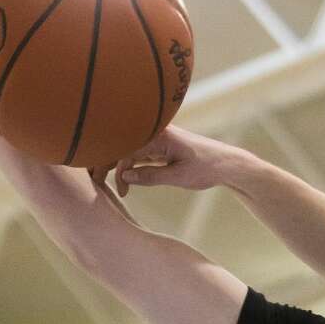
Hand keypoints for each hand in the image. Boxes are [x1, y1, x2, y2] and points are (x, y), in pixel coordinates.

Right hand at [92, 126, 234, 196]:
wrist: (227, 164)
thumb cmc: (206, 167)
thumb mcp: (178, 177)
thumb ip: (150, 177)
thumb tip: (125, 178)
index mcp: (158, 135)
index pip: (125, 148)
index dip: (111, 166)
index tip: (108, 184)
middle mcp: (154, 132)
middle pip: (120, 146)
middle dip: (105, 164)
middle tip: (97, 186)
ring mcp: (155, 139)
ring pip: (126, 151)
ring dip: (117, 169)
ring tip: (114, 191)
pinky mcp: (158, 147)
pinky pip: (136, 155)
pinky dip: (129, 168)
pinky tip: (125, 185)